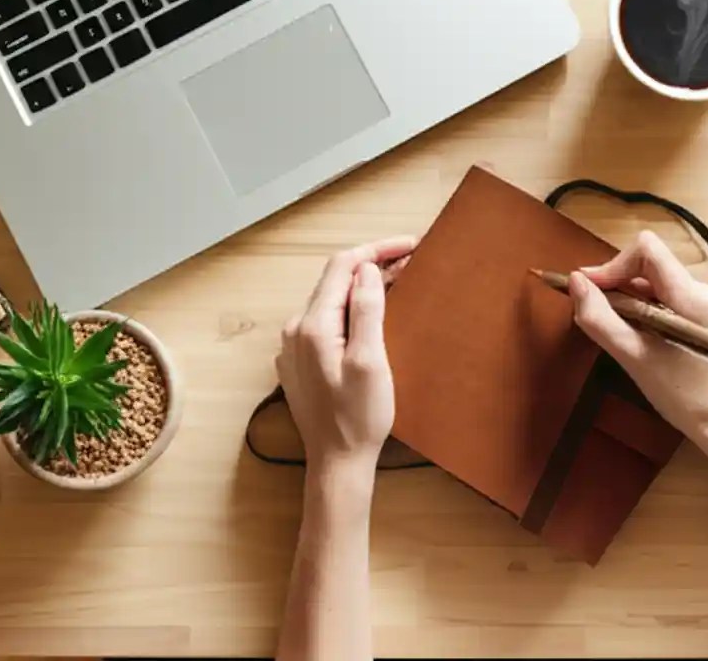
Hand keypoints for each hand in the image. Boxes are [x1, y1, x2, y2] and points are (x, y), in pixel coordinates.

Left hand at [277, 236, 417, 470]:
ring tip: (399, 281)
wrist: (336, 462)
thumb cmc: (358, 418)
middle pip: (335, 281)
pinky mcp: (301, 361)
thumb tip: (367, 270)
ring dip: (363, 287)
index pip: (343, 266)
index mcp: (313, 326)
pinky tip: (374, 315)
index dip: (377, 249)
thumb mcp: (371, 362)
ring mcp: (295, 346)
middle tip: (412, 261)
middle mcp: (296, 330)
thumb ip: (367, 311)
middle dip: (373, 265)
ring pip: (331, 300)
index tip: (410, 245)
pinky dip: (351, 310)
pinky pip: (326, 321)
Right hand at [569, 231, 707, 442]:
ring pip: (654, 280)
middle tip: (599, 315)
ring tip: (620, 331)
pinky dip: (643, 308)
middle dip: (618, 284)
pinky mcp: (705, 311)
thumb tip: (575, 281)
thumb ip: (600, 318)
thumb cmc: (680, 395)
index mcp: (692, 297)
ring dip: (629, 298)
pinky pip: (665, 295)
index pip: (647, 249)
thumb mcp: (633, 357)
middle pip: (649, 264)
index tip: (590, 290)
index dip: (613, 265)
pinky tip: (639, 335)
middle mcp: (705, 289)